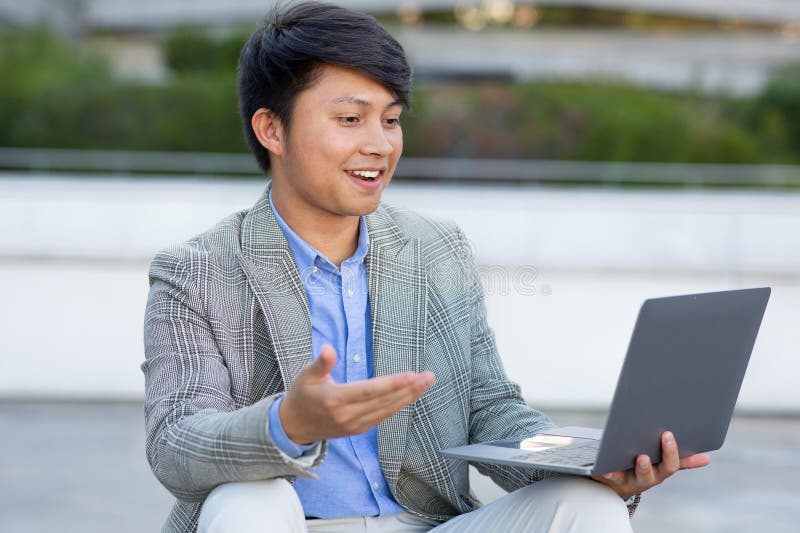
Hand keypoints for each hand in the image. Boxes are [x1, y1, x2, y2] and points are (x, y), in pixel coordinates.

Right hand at [279, 344, 435, 443]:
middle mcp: (347, 415)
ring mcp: (355, 425)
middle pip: (384, 401)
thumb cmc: (301, 395)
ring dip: (409, 396)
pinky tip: (411, 395)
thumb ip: (321, 363)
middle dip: (409, 388)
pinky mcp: (359, 429)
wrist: (294, 427)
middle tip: (429, 376)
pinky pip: (383, 416)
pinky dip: (399, 405)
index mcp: (334, 399)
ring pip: (388, 410)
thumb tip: (329, 349)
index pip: (368, 390)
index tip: (410, 375)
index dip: (391, 383)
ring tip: (426, 382)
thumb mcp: (306, 375)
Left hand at [591, 431, 710, 499]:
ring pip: (638, 475)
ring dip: (642, 466)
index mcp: (660, 471)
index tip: (669, 434)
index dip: (672, 451)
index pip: (671, 464)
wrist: (614, 485)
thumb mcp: (661, 464)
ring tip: (642, 456)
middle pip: (658, 470)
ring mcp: (630, 479)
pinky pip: (611, 476)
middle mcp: (648, 477)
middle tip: (664, 437)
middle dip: (664, 455)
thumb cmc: (641, 468)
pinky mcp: (612, 479)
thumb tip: (707, 458)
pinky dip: (609, 472)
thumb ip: (682, 460)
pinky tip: (607, 466)